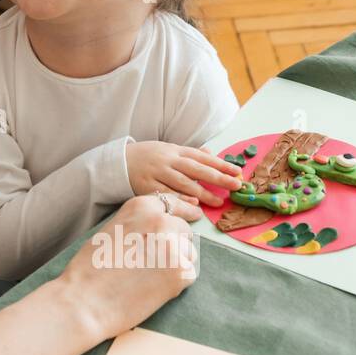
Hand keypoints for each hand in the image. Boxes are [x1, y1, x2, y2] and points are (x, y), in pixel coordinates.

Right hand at [55, 193, 200, 340]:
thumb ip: (139, 224)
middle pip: (184, 230)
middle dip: (175, 243)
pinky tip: (152, 288)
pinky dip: (176, 282)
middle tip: (152, 262)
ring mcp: (173, 246)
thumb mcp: (112, 230)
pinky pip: (189, 274)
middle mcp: (161, 221)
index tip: (191, 215)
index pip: (172, 204)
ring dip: (176, 263)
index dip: (181, 212)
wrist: (86, 301)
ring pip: (188, 253)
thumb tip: (160, 228)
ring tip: (148, 276)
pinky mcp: (181, 273)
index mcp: (141, 207)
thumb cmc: (92, 269)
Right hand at [125, 141, 241, 206]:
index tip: (237, 172)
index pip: (201, 157)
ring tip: (218, 201)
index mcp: (174, 150)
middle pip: (196, 169)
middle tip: (235, 185)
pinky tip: (192, 204)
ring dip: (202, 192)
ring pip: (183, 183)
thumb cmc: (147, 157)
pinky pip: (165, 194)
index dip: (221, 164)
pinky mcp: (146, 186)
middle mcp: (167, 160)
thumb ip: (189, 153)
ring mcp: (156, 173)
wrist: (117, 162)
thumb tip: (211, 154)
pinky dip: (180, 199)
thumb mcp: (168, 149)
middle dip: (218, 177)